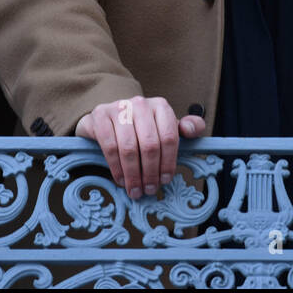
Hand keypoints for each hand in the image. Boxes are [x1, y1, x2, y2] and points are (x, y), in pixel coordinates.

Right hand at [74, 95, 206, 198]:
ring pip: (129, 148)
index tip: (165, 180)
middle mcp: (140, 103)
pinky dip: (116, 167)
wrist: (108, 118)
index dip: (168, 162)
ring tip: (135, 189)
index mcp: (160, 106)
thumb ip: (185, 128)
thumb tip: (193, 129)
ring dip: (133, 174)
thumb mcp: (164, 127)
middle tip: (149, 189)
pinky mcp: (100, 115)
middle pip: (150, 144)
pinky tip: (120, 179)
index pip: (169, 137)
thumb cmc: (140, 127)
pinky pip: (110, 146)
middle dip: (150, 172)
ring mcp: (118, 107)